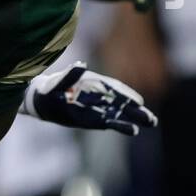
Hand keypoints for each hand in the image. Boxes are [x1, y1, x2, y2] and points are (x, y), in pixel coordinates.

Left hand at [24, 62, 157, 135]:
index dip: (126, 94)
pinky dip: (120, 125)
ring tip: (151, 122)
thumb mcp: (58, 82)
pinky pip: (109, 122)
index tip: (138, 101)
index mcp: (94, 83)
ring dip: (134, 118)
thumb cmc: (52, 88)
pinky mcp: (93, 119)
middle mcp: (100, 95)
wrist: (43, 100)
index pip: (114, 88)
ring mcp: (98, 107)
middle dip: (137, 109)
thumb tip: (81, 65)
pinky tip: (133, 130)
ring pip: (120, 113)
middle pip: (122, 102)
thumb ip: (70, 76)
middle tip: (152, 117)